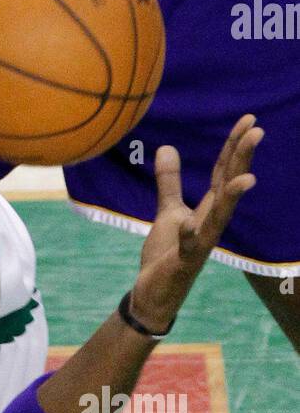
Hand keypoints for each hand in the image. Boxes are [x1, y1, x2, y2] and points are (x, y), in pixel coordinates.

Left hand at [131, 115, 262, 331]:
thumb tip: (167, 146)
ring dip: (232, 198)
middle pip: (229, 186)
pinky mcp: (183, 261)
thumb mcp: (168, 211)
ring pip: (220, 218)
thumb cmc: (167, 253)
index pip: (225, 172)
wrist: (155, 293)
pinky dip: (189, 235)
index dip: (235, 146)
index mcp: (209, 210)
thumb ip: (170, 181)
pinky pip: (188, 247)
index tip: (249, 120)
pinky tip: (188, 223)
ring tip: (246, 177)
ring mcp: (200, 243)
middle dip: (242, 159)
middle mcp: (211, 224)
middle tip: (257, 130)